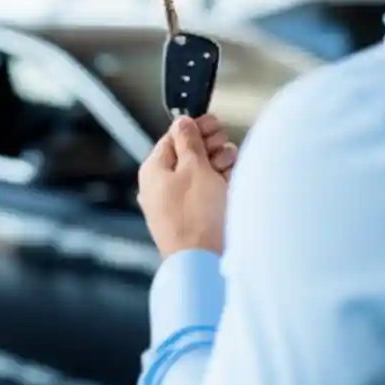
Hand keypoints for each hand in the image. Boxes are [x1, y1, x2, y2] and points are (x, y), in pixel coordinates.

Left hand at [138, 115, 237, 257]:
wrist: (203, 262)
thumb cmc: (196, 216)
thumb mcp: (194, 168)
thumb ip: (189, 141)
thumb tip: (182, 122)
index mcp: (154, 170)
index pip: (173, 137)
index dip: (195, 127)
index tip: (215, 123)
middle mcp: (161, 187)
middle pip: (188, 154)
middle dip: (209, 145)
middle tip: (222, 144)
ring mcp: (177, 204)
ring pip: (201, 173)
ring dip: (218, 163)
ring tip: (228, 165)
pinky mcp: (194, 218)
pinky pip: (207, 193)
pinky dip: (220, 183)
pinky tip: (231, 181)